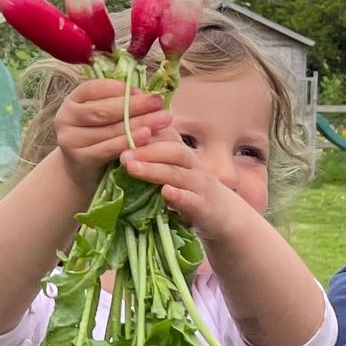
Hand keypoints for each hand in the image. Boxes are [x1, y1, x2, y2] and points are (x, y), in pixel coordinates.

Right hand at [53, 78, 165, 186]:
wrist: (82, 170)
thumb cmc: (99, 135)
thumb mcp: (104, 116)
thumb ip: (119, 103)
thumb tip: (143, 94)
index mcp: (72, 101)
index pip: (93, 89)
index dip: (118, 88)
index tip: (142, 90)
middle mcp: (65, 118)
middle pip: (102, 110)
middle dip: (134, 106)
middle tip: (158, 103)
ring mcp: (70, 140)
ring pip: (107, 130)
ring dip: (137, 124)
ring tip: (160, 120)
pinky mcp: (79, 159)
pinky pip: (107, 149)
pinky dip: (128, 141)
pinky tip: (146, 136)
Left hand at [117, 121, 255, 243]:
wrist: (225, 216)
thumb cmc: (192, 191)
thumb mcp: (174, 171)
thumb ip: (154, 158)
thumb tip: (120, 145)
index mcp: (182, 155)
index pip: (166, 136)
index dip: (146, 130)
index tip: (122, 128)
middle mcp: (192, 166)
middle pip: (172, 151)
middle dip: (146, 150)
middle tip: (121, 152)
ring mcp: (200, 186)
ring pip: (178, 174)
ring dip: (154, 169)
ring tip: (131, 167)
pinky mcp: (205, 208)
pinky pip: (192, 200)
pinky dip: (179, 196)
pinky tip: (165, 192)